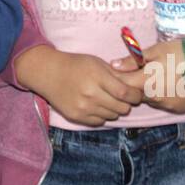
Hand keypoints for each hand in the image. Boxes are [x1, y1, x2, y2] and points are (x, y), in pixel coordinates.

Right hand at [19, 47, 141, 126]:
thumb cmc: (75, 65)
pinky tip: (97, 106)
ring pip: (112, 116)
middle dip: (127, 104)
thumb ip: (116, 74)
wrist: (48, 73)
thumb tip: (136, 83)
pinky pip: (99, 122)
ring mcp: (83, 107)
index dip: (135, 95)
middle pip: (121, 108)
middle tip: (124, 98)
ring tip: (108, 100)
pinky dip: (102, 116)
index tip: (136, 94)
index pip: (125, 93)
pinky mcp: (76, 117)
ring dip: (114, 110)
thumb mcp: (96, 62)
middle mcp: (90, 94)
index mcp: (97, 77)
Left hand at [110, 35, 184, 111]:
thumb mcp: (156, 50)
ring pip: (150, 100)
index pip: (123, 86)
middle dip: (134, 86)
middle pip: (136, 95)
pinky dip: (163, 97)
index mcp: (147, 81)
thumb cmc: (180, 51)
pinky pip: (164, 104)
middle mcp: (155, 97)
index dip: (118, 80)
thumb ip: (132, 60)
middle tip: (141, 73)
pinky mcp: (178, 109)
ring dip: (148, 92)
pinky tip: (170, 85)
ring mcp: (167, 105)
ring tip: (158, 77)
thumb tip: (113, 65)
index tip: (117, 74)